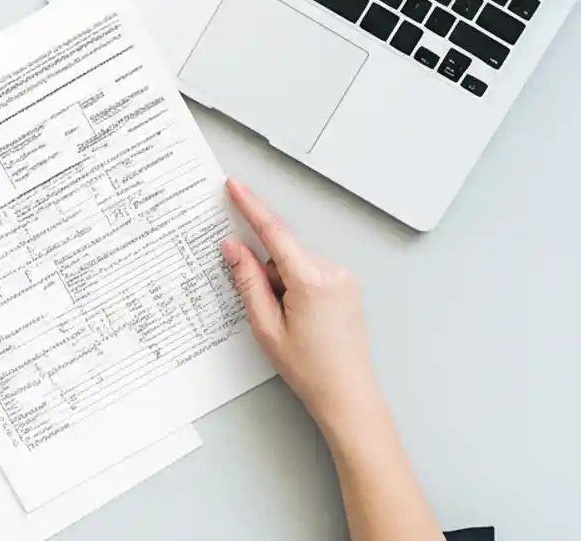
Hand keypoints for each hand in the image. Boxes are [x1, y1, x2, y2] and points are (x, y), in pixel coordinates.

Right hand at [221, 179, 379, 433]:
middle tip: (270, 315)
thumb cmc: (308, 367)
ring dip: (284, 286)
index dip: (251, 206)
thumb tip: (233, 248)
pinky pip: (311, 274)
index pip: (274, 232)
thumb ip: (247, 280)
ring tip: (291, 323)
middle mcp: (332, 271)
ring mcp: (344, 278)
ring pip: (295, 265)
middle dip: (267, 276)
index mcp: (311, 280)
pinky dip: (298, 289)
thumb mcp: (266, 326)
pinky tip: (303, 319)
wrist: (347, 393)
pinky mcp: (347, 285)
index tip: (235, 187)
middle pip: (282, 254)